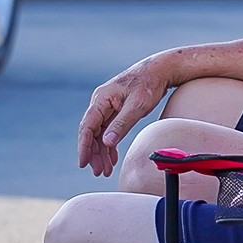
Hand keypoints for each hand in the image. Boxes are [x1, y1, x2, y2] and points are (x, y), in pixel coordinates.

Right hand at [76, 57, 172, 175]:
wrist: (159, 70)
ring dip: (101, 152)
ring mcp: (107, 106)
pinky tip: (111, 158)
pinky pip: (107, 131)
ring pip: (99, 134)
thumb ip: (121, 124)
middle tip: (99, 172)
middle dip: (93, 154)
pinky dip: (109, 145)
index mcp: (101, 99)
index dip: (84, 146)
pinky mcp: (115, 110)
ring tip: (105, 170)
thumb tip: (107, 142)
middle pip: (91, 133)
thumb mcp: (137, 106)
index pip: (87, 126)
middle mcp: (100, 103)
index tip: (83, 163)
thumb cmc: (148, 84)